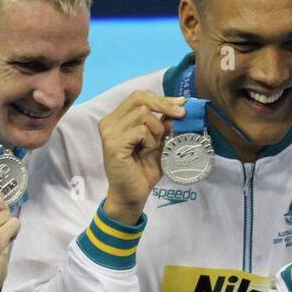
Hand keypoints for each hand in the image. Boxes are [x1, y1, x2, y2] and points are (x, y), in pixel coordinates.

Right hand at [99, 91, 185, 222]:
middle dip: (164, 105)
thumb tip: (179, 108)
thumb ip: (163, 125)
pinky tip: (147, 152)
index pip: (139, 96)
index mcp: (117, 119)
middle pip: (140, 98)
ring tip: (154, 146)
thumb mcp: (157, 142)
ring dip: (157, 130)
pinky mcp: (114, 144)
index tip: (181, 103)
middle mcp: (109, 122)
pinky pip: (141, 131)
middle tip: (181, 115)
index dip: (161, 98)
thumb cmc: (143, 170)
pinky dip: (151, 141)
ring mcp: (109, 132)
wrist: (132, 195)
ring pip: (143, 114)